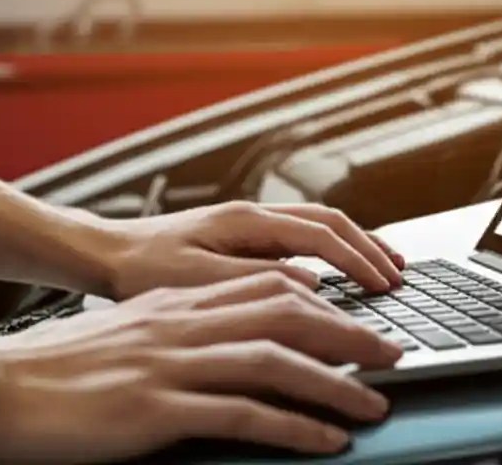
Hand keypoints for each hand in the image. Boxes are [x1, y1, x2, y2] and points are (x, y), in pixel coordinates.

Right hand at [0, 271, 401, 462]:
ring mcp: (170, 365)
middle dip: (349, 335)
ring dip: (336, 384)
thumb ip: (175, 332)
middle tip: (390, 355)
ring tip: (375, 403)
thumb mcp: (125, 335)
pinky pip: (243, 415)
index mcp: (175, 304)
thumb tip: (222, 343)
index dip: (324, 303)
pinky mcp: (156, 409)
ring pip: (277, 361)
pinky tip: (325, 440)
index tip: (359, 321)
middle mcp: (181, 324)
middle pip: (287, 315)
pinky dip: (294, 427)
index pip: (268, 288)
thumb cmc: (52, 368)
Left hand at [94, 202, 404, 299]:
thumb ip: (255, 281)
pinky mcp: (240, 239)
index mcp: (245, 221)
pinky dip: (330, 252)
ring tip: (383, 267)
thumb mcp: (197, 281)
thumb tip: (312, 284)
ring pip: (317, 226)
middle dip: (369, 246)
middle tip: (400, 275)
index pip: (321, 235)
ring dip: (354, 245)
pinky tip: (336, 272)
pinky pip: (300, 238)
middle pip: (329, 222)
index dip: (358, 261)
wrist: (102, 255)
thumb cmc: (139, 270)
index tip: (385, 285)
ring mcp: (247, 224)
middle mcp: (252, 215)